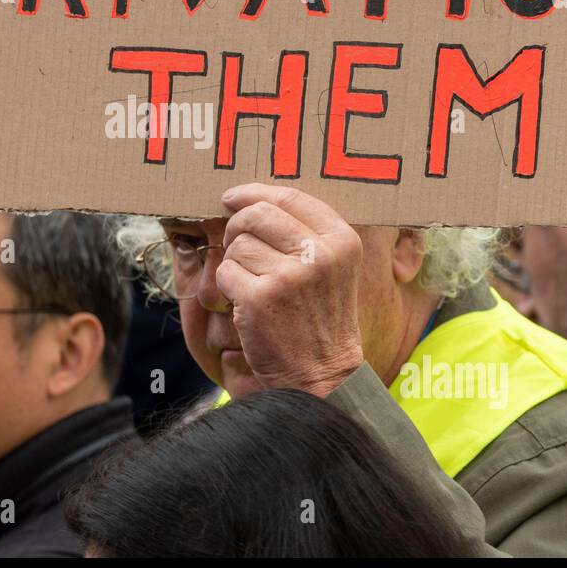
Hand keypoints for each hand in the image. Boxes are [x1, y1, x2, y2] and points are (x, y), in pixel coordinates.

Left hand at [217, 183, 365, 397]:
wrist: (322, 375)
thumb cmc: (319, 317)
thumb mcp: (331, 267)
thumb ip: (303, 231)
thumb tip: (249, 198)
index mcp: (341, 240)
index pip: (290, 196)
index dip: (255, 192)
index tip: (233, 197)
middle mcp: (320, 254)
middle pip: (257, 214)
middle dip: (237, 227)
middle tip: (237, 247)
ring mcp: (290, 276)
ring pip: (237, 245)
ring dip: (235, 264)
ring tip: (255, 287)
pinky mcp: (260, 298)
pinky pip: (225, 272)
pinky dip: (227, 288)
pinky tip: (247, 304)